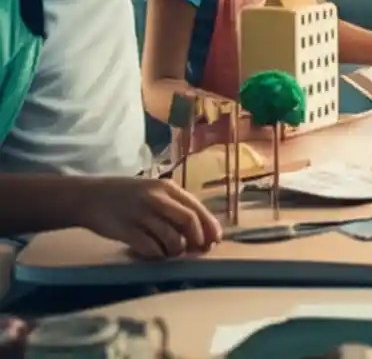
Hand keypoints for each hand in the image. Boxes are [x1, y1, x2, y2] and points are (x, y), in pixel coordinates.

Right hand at [79, 177, 221, 258]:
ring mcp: (140, 213)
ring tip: (172, 252)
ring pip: (171, 237)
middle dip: (197, 239)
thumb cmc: (126, 196)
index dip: (209, 226)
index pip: (196, 208)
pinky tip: (154, 254)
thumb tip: (200, 229)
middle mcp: (156, 198)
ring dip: (176, 250)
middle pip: (188, 221)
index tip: (215, 241)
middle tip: (197, 251)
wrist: (87, 196)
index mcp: (166, 187)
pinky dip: (157, 255)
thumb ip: (174, 205)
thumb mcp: (153, 191)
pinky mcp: (125, 229)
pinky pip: (150, 248)